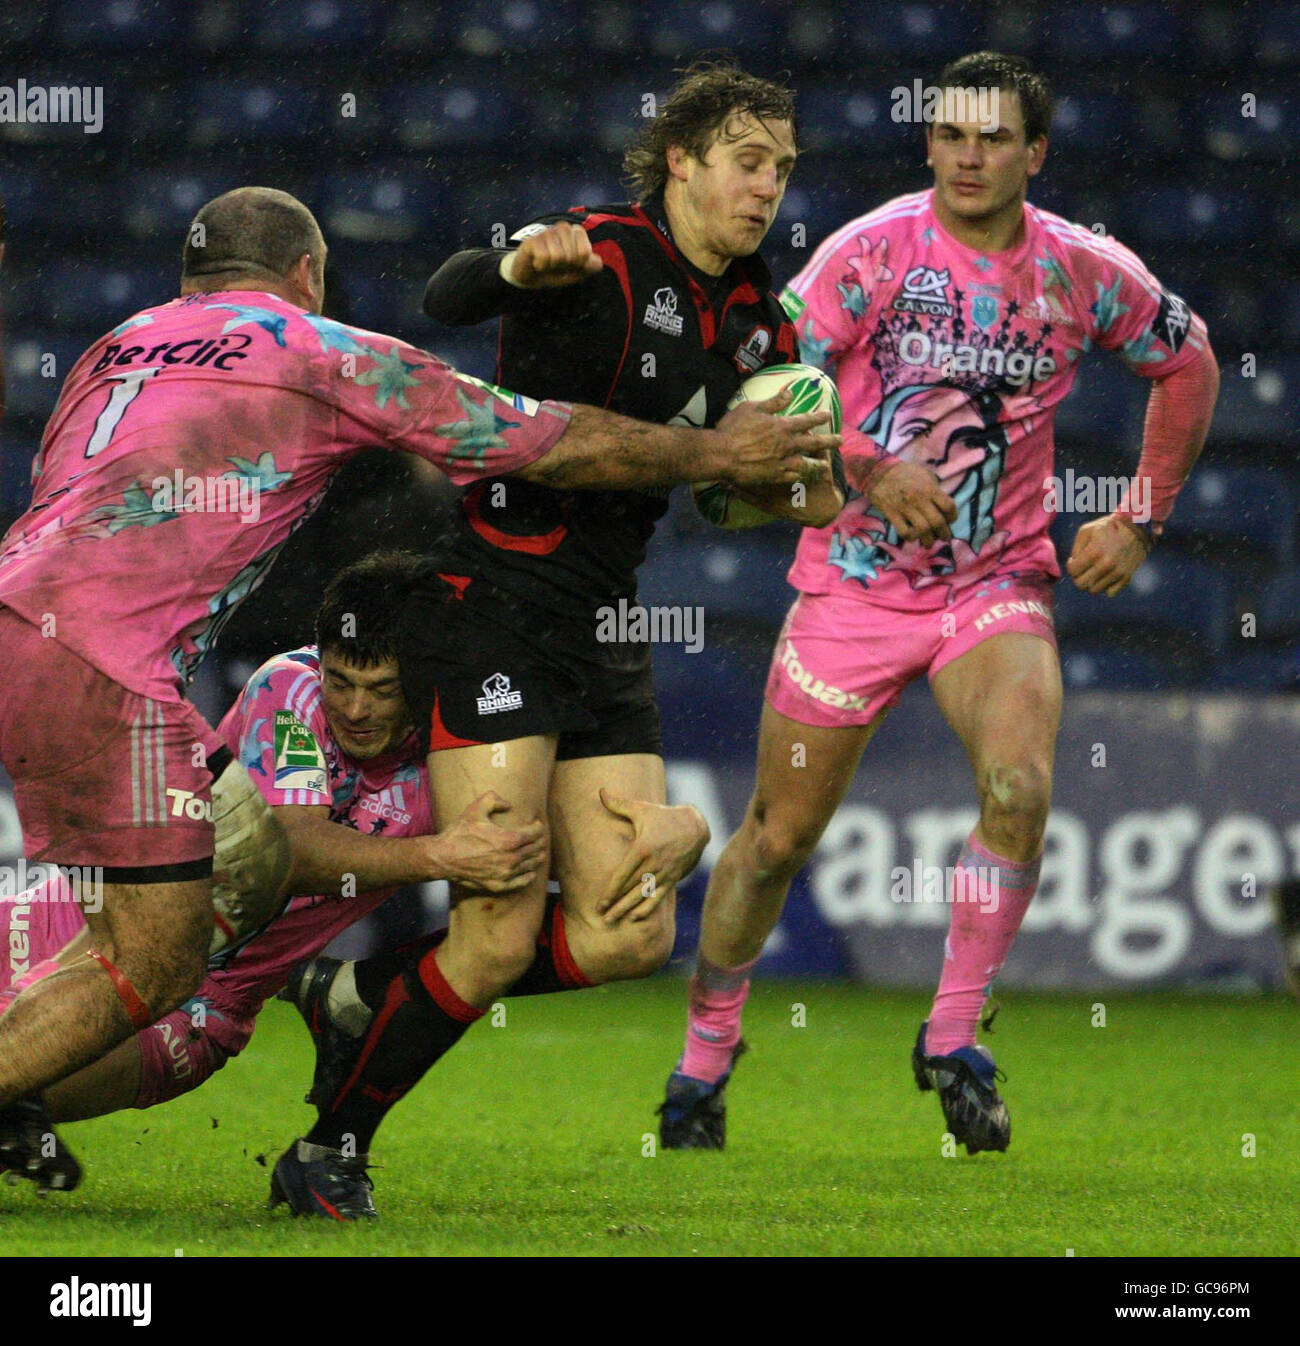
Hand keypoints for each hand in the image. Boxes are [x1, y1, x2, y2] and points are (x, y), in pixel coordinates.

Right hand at [428, 791, 545, 893]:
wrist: (443, 857)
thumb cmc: (459, 833)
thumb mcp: (475, 809)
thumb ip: (493, 800)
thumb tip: (508, 804)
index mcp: (509, 839)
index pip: (534, 833)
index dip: (538, 827)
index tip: (537, 824)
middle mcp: (511, 858)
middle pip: (535, 849)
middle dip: (539, 842)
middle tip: (540, 838)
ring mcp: (505, 874)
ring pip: (530, 865)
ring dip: (536, 858)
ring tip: (539, 853)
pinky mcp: (498, 885)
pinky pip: (520, 882)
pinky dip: (528, 877)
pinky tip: (531, 873)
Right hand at [501, 222, 602, 288]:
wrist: (533, 275)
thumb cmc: (558, 270)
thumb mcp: (579, 271)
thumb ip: (592, 266)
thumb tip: (597, 263)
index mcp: (577, 232)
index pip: (585, 252)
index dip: (579, 265)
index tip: (571, 264)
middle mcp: (563, 228)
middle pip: (573, 256)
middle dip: (565, 267)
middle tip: (557, 265)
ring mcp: (547, 232)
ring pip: (558, 257)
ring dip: (552, 267)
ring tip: (548, 263)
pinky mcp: (532, 240)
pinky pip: (544, 258)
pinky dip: (541, 266)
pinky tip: (537, 262)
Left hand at [597, 789, 709, 922]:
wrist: (695, 825)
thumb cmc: (663, 816)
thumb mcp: (641, 808)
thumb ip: (618, 803)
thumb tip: (600, 791)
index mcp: (642, 848)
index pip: (622, 875)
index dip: (610, 892)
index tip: (599, 904)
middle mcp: (653, 863)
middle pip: (631, 889)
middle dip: (616, 905)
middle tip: (602, 919)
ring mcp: (664, 872)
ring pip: (643, 896)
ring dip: (628, 910)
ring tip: (613, 921)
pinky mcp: (673, 878)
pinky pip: (659, 897)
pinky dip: (647, 908)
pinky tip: (636, 918)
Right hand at [715, 386, 840, 489]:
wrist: (721, 455)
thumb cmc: (733, 428)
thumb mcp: (752, 408)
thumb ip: (774, 402)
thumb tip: (790, 392)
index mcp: (782, 426)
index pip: (806, 420)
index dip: (819, 417)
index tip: (828, 415)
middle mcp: (787, 445)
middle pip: (814, 443)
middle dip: (829, 441)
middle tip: (840, 441)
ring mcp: (781, 463)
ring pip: (806, 464)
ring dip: (818, 464)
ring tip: (826, 466)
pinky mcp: (773, 476)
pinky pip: (792, 478)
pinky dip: (800, 477)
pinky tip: (803, 477)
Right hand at [868, 461, 956, 543]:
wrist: (878, 472)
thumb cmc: (904, 472)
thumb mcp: (924, 473)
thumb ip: (935, 487)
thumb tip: (943, 503)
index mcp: (929, 488)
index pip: (948, 506)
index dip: (952, 517)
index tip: (950, 521)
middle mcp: (919, 499)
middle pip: (937, 522)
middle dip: (944, 533)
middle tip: (943, 537)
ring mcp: (905, 508)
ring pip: (923, 530)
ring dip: (928, 540)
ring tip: (929, 543)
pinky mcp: (892, 514)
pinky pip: (904, 532)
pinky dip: (910, 538)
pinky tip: (912, 537)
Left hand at [1066, 513, 1149, 596]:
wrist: (1137, 526)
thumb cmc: (1108, 527)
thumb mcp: (1087, 530)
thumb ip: (1076, 549)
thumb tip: (1074, 564)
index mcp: (1094, 552)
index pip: (1072, 571)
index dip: (1071, 565)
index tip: (1076, 560)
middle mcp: (1106, 565)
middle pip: (1081, 584)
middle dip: (1079, 576)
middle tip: (1084, 568)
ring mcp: (1117, 573)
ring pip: (1094, 590)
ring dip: (1092, 582)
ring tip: (1096, 570)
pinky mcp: (1127, 577)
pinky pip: (1110, 592)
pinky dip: (1106, 586)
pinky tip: (1106, 575)